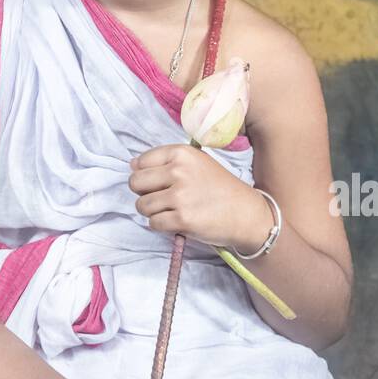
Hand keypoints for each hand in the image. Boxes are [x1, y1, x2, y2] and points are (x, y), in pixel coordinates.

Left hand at [128, 142, 266, 250]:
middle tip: (162, 198)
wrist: (246, 213)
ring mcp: (180, 196)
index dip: (145, 175)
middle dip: (144, 193)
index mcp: (181, 153)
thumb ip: (166, 162)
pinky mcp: (182, 219)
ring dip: (152, 211)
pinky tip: (176, 221)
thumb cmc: (219, 188)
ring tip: (170, 210)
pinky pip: (153, 223)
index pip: (141, 162)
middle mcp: (179, 171)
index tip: (160, 182)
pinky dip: (160, 225)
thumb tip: (132, 165)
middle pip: (135, 183)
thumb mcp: (197, 163)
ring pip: (142, 205)